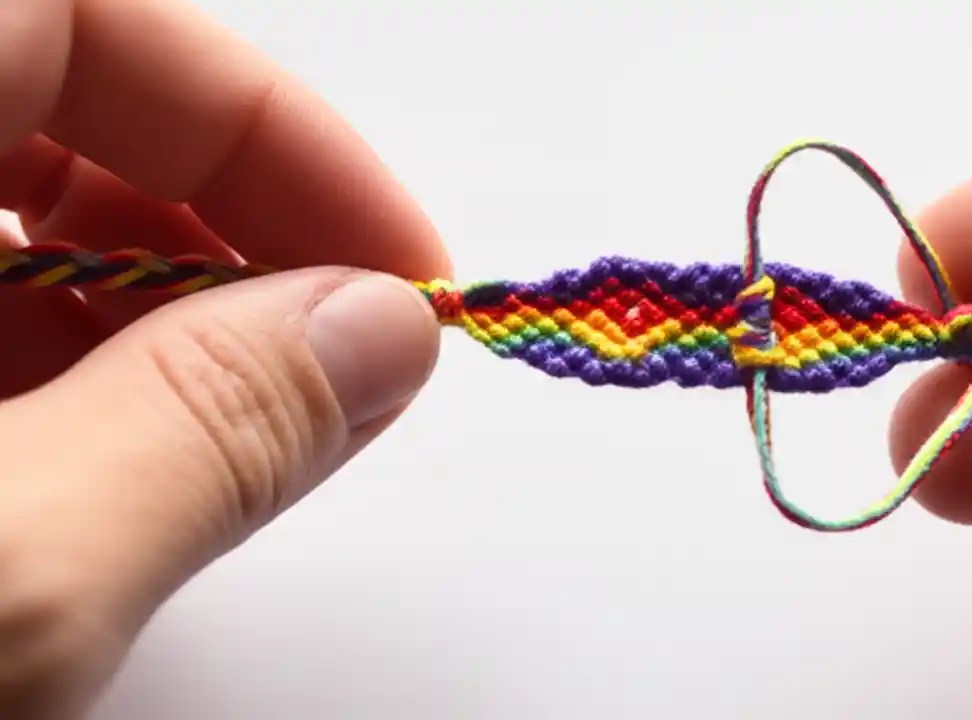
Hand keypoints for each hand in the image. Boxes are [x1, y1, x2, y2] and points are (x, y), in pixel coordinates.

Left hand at [0, 1, 447, 715]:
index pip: (86, 17)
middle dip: (226, 229)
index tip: (396, 262)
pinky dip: (56, 375)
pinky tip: (113, 471)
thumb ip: (201, 430)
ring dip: (153, 315)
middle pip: (53, 102)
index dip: (272, 126)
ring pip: (1, 212)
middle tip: (339, 355)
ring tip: (245, 436)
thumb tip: (381, 333)